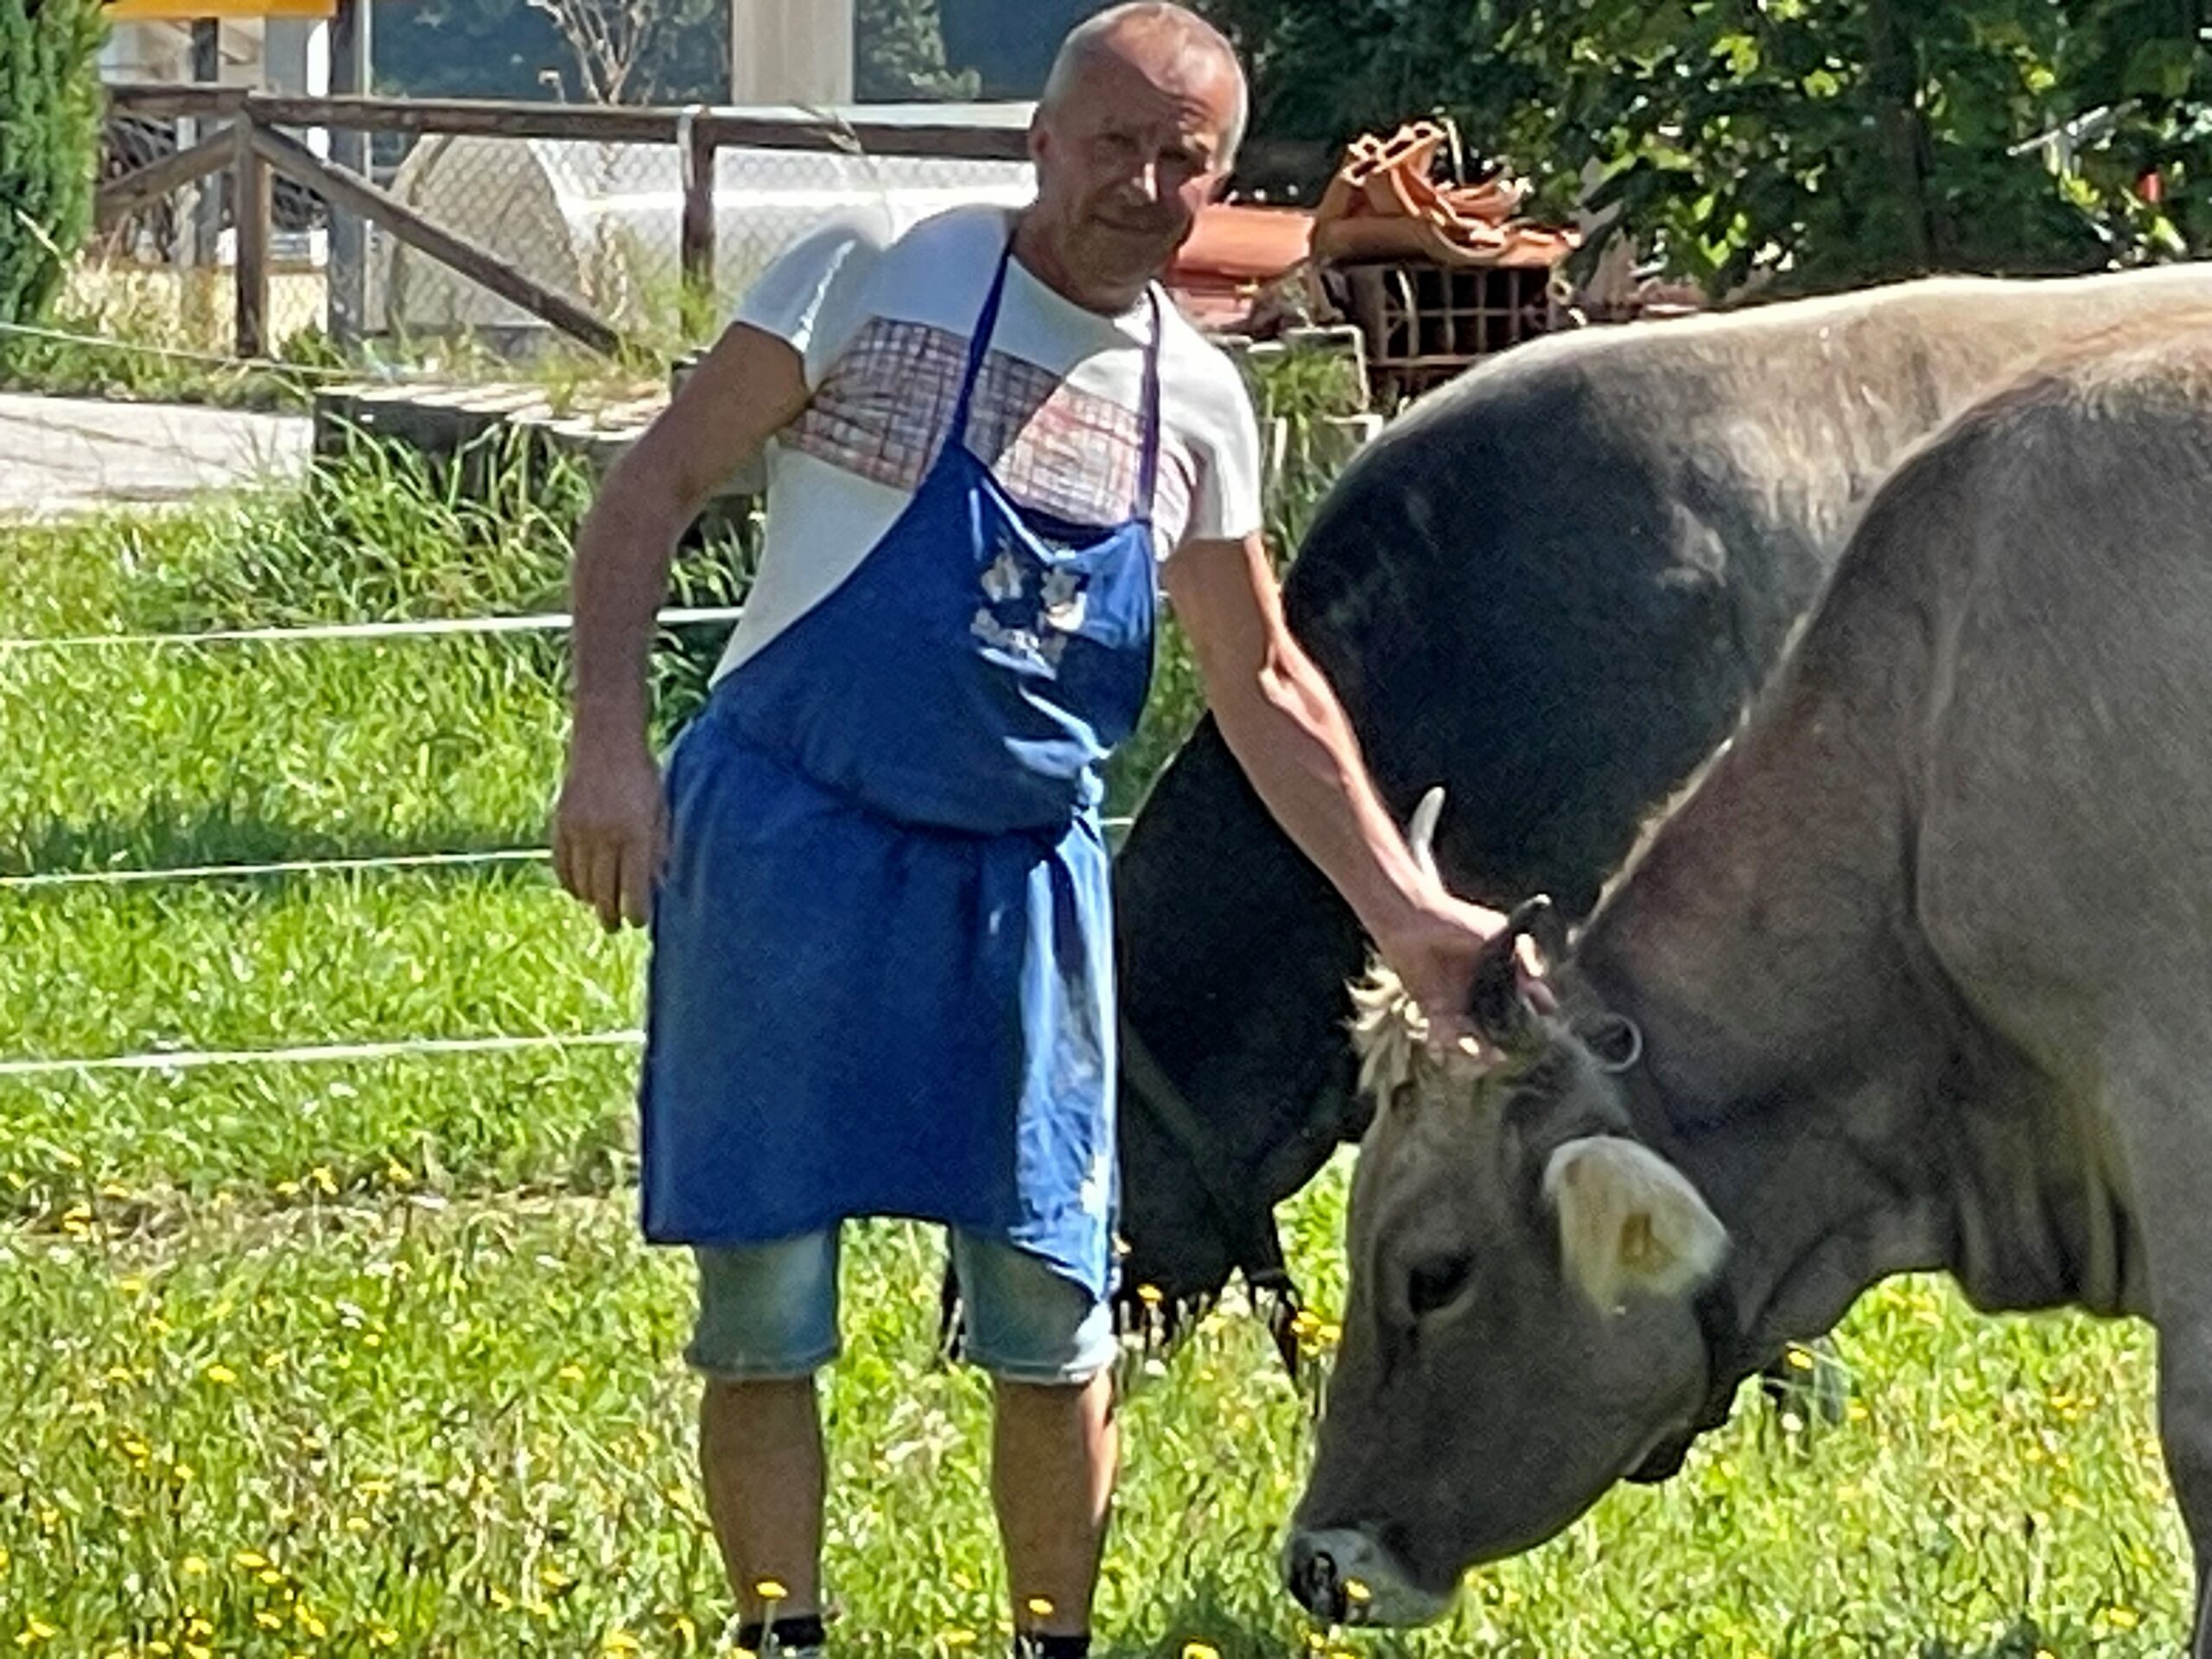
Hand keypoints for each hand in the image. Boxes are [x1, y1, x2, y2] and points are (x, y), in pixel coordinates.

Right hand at [552, 734, 666, 931]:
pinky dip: (569, 882)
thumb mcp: (661, 809)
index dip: (637, 912)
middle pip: (605, 892)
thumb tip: (661, 884)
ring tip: (600, 909)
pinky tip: (579, 890)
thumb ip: (660, 847)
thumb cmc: (642, 775)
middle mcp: (606, 836)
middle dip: (612, 915)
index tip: (639, 922)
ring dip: (591, 901)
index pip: (635, 888)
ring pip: (582, 883)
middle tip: (617, 926)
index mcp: (636, 834)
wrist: (605, 741)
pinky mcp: (560, 824)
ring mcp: (579, 831)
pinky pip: (561, 866)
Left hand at [1375, 887, 1523, 1048]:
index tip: (1546, 1019)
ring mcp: (1459, 1002)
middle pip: (1501, 1023)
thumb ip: (1521, 950)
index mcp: (1500, 974)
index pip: (1525, 997)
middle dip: (1509, 1037)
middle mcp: (1482, 992)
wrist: (1414, 920)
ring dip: (1482, 1047)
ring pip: (1475, 1033)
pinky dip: (1451, 1041)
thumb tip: (1539, 975)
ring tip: (1491, 1055)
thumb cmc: (1456, 920)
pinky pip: (1445, 1031)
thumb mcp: (1495, 930)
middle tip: (1515, 1046)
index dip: (1537, 1008)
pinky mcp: (1434, 1008)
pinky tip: (1458, 1045)